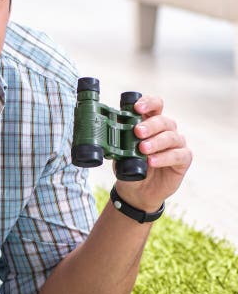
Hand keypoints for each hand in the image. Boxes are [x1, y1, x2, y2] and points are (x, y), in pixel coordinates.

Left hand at [115, 95, 191, 211]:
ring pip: (171, 137)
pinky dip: (164, 157)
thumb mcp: (120, 149)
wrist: (135, 190)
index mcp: (150, 122)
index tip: (137, 108)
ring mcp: (176, 144)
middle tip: (137, 132)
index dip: (148, 103)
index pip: (155, 105)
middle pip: (163, 121)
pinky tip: (152, 161)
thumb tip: (110, 127)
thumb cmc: (129, 164)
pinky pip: (178, 155)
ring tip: (142, 149)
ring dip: (156, 142)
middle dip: (150, 125)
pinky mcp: (183, 160)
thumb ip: (119, 137)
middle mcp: (166, 130)